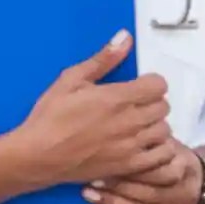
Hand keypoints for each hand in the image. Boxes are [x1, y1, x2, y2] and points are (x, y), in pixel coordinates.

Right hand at [15, 30, 174, 185]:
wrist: (39, 155)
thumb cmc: (51, 115)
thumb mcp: (70, 80)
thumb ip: (102, 59)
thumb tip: (125, 37)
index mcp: (116, 97)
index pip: (158, 85)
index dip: (150, 82)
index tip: (138, 86)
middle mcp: (130, 121)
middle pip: (163, 107)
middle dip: (152, 101)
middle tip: (134, 104)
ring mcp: (132, 146)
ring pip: (165, 131)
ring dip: (154, 124)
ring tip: (137, 125)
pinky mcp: (130, 166)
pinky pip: (162, 156)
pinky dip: (158, 148)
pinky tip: (142, 144)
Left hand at [82, 139, 202, 203]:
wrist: (193, 178)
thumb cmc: (169, 153)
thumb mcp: (164, 141)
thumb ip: (148, 138)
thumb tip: (115, 124)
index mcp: (183, 164)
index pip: (158, 169)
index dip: (132, 168)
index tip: (106, 160)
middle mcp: (183, 189)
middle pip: (149, 192)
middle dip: (118, 187)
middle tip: (92, 180)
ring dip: (114, 203)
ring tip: (90, 194)